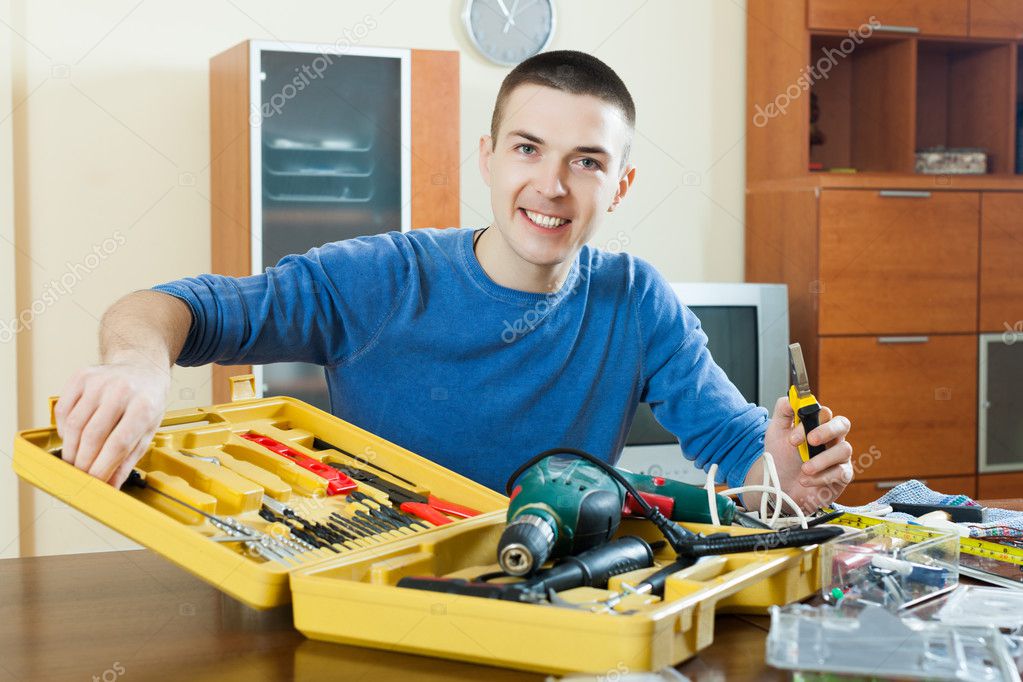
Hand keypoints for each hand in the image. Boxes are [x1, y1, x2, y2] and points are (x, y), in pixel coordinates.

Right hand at [54, 359, 169, 487]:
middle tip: (80, 476)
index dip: (102, 467)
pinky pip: (63, 410)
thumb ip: (128, 459)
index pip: (118, 443)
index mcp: (144, 406)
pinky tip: (73, 439)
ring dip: (71, 449)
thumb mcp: (147, 431)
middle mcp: (121, 390)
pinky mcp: (80, 378)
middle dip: (83, 462)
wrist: (141, 368)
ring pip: (75, 424)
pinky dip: (64, 430)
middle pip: (93, 435)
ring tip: (75, 461)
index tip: (94, 482)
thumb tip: (110, 486)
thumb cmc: (146, 402)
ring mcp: (99, 382)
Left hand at [746, 396, 852, 512]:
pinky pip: (842, 472)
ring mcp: (839, 457)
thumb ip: (783, 411)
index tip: (793, 437)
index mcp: (817, 425)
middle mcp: (832, 439)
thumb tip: (793, 397)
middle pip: (843, 423)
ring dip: (822, 459)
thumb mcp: (776, 432)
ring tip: (804, 469)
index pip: (824, 413)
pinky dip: (822, 477)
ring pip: (844, 449)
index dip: (811, 421)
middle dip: (827, 431)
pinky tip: (805, 480)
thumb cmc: (781, 458)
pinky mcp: (842, 476)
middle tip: (810, 441)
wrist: (778, 486)